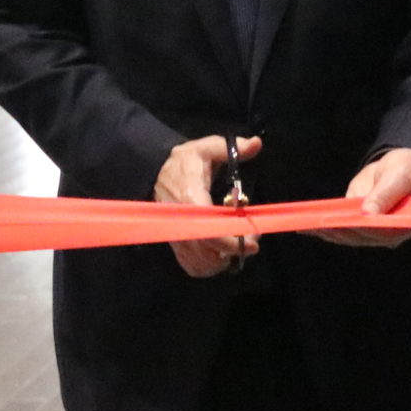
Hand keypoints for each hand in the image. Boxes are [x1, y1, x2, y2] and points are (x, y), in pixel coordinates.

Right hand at [156, 134, 261, 278]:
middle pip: (208, 250)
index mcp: (190, 199)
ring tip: (238, 245)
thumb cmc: (183, 162)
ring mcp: (176, 236)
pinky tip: (221, 255)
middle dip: (234, 250)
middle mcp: (181, 223)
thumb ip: (232, 147)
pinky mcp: (174, 244)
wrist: (154, 173)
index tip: (253, 242)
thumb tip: (257, 143)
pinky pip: (192, 265)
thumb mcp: (205, 148)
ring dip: (223, 260)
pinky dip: (208, 266)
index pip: (209, 229)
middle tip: (251, 241)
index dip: (232, 241)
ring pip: (201, 262)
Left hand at [310, 147, 410, 246]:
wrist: (398, 167)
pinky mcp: (358, 227)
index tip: (348, 223)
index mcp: (407, 223)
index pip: (385, 230)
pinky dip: (324, 229)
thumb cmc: (406, 169)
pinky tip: (305, 227)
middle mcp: (390, 234)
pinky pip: (341, 231)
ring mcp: (373, 233)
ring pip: (348, 236)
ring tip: (308, 225)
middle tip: (322, 223)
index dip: (366, 227)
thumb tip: (368, 213)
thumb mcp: (400, 174)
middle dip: (341, 229)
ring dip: (328, 230)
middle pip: (363, 235)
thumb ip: (386, 193)